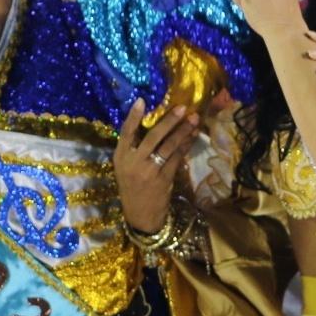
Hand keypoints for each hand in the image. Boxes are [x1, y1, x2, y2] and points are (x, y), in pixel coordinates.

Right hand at [112, 99, 200, 235]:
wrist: (140, 215)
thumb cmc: (132, 187)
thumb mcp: (125, 167)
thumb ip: (133, 149)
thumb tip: (153, 125)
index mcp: (121, 157)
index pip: (125, 132)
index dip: (133, 116)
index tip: (141, 100)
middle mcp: (133, 162)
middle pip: (152, 137)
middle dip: (169, 121)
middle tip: (183, 108)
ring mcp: (149, 171)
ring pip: (168, 146)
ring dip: (183, 131)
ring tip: (194, 119)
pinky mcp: (164, 179)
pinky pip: (177, 158)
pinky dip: (185, 146)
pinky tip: (192, 137)